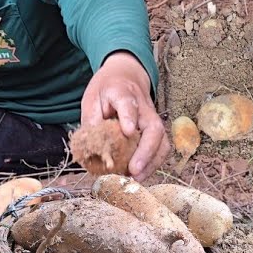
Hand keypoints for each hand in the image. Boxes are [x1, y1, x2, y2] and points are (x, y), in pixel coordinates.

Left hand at [80, 51, 169, 180]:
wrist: (126, 75)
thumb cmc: (106, 89)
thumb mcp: (92, 98)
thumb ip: (92, 120)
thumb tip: (91, 147)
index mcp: (122, 92)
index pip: (128, 103)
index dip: (128, 117)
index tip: (127, 131)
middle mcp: (142, 106)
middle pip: (153, 127)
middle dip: (146, 151)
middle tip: (134, 169)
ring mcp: (152, 118)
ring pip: (161, 140)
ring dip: (152, 161)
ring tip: (137, 177)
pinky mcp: (156, 129)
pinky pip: (161, 147)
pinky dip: (153, 162)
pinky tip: (140, 174)